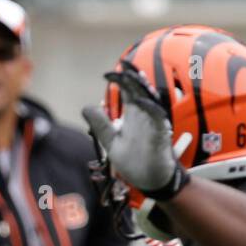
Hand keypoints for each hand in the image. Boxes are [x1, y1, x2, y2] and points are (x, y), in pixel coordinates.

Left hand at [83, 64, 186, 196]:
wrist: (148, 180)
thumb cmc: (134, 160)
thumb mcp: (111, 141)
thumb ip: (100, 125)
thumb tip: (86, 108)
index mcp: (133, 115)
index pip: (128, 91)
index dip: (121, 80)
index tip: (107, 73)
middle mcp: (144, 115)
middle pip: (140, 91)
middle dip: (133, 77)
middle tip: (124, 65)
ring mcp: (153, 123)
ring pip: (150, 100)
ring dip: (141, 88)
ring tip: (132, 76)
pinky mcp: (160, 134)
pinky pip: (157, 118)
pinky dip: (150, 108)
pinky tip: (140, 100)